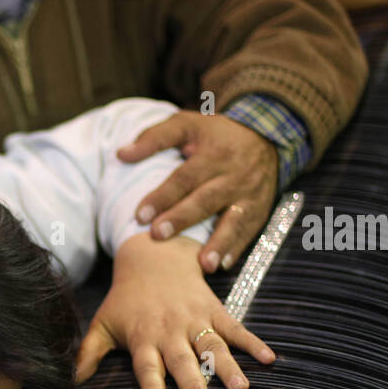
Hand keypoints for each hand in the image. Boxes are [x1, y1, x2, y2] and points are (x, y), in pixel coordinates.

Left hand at [75, 233, 275, 388]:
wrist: (153, 256)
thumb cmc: (125, 299)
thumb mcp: (102, 324)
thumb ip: (88, 354)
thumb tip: (68, 382)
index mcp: (143, 337)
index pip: (146, 366)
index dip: (151, 386)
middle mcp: (170, 330)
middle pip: (182, 360)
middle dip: (192, 381)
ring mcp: (195, 319)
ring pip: (213, 346)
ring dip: (228, 366)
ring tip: (241, 388)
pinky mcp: (215, 310)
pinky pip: (236, 327)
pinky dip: (253, 342)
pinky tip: (269, 359)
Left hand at [117, 112, 276, 274]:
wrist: (266, 136)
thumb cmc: (216, 134)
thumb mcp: (188, 124)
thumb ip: (154, 137)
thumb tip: (121, 154)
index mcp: (212, 155)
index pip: (184, 178)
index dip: (162, 196)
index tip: (140, 215)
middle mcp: (232, 176)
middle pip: (205, 200)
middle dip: (182, 219)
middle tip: (158, 235)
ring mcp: (248, 195)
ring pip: (233, 221)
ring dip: (218, 243)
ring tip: (203, 265)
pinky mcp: (258, 210)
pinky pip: (248, 231)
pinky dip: (236, 249)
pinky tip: (222, 265)